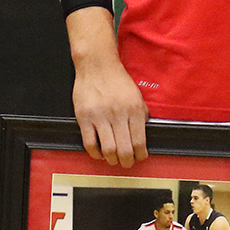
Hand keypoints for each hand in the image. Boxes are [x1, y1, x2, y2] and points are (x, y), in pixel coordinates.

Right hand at [67, 7, 147, 166]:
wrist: (97, 66)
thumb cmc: (117, 81)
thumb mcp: (137, 96)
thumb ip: (141, 115)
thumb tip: (144, 135)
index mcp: (134, 109)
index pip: (139, 141)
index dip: (141, 154)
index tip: (141, 157)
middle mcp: (118, 114)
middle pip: (124, 149)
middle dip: (127, 161)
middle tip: (127, 163)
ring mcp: (100, 116)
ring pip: (107, 149)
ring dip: (112, 159)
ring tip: (114, 159)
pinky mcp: (84, 118)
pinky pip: (89, 142)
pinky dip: (95, 152)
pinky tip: (99, 152)